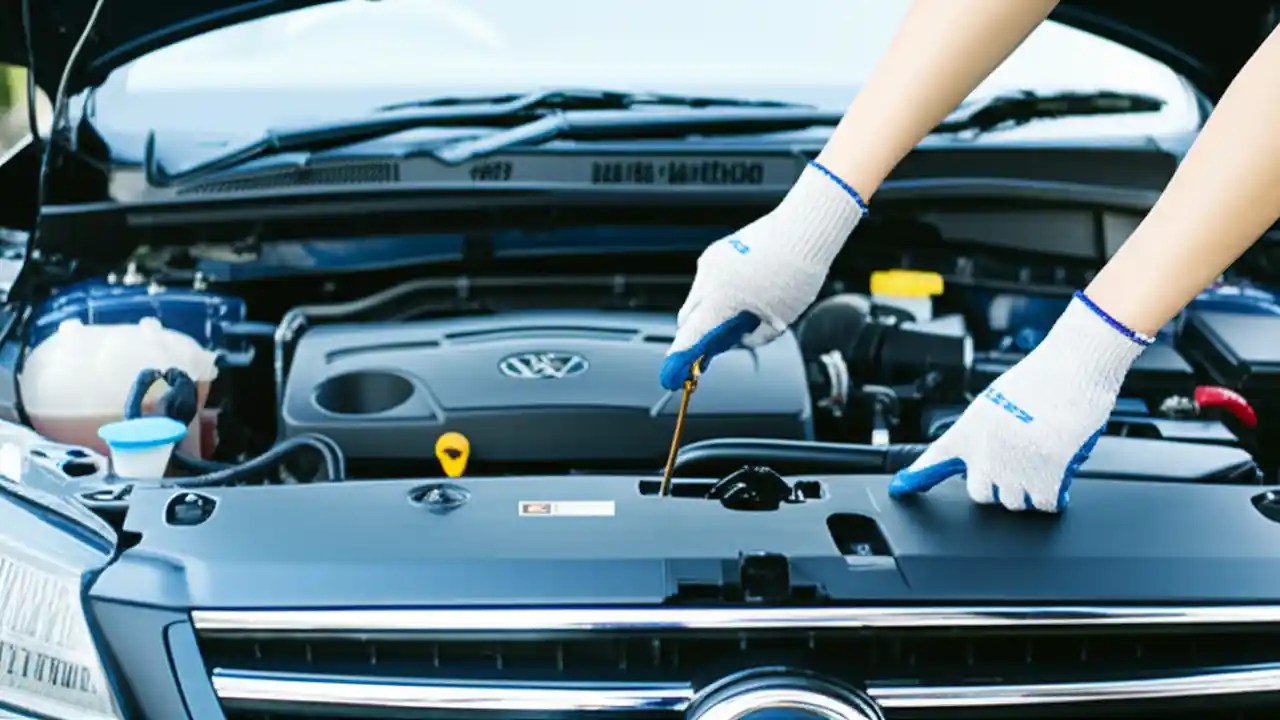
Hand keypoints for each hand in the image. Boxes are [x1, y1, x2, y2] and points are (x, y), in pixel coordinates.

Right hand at [659, 161, 866, 389]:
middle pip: (688, 317)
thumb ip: (757, 337)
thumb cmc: (796, 271)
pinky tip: (743, 296)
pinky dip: (719, 293)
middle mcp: (709, 278)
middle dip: (695, 334)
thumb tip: (744, 338)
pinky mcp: (719, 251)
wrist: (804, 229)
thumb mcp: (780, 319)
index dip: (680, 356)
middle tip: (710, 349)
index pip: (691, 334)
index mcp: (721, 299)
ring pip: (699, 297)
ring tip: (739, 318)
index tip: (672, 372)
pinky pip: (710, 279)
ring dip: (709, 312)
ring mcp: (712, 261)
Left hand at [889, 292, 1151, 512]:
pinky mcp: (1047, 475)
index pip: (936, 457)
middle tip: (1018, 468)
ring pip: (1014, 502)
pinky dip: (1054, 495)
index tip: (901, 487)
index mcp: (971, 427)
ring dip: (1028, 491)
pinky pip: (1045, 503)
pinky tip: (1059, 476)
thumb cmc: (1044, 379)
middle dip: (998, 487)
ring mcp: (1015, 465)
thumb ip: (985, 433)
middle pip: (979, 494)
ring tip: (1043, 463)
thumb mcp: (998, 402)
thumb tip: (983, 459)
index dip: (918, 476)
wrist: (1075, 367)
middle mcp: (986, 450)